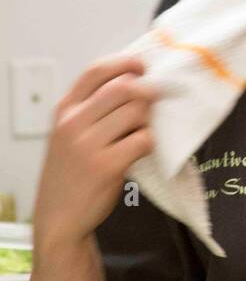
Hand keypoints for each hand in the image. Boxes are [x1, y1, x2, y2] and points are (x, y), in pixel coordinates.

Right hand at [33, 54, 159, 250]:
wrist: (59, 217)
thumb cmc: (71, 173)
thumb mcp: (68, 134)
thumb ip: (92, 109)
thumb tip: (135, 82)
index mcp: (64, 111)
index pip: (96, 71)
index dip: (124, 63)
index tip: (142, 66)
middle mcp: (73, 124)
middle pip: (123, 88)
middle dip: (145, 93)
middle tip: (151, 105)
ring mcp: (89, 145)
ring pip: (137, 112)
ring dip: (147, 121)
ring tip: (140, 133)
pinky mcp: (107, 166)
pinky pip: (143, 140)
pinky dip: (149, 143)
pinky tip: (140, 152)